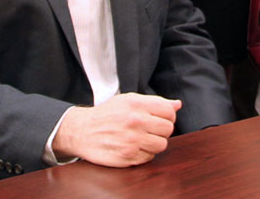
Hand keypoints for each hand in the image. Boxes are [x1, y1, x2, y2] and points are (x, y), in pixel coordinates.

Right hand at [51, 93, 180, 166]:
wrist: (82, 131)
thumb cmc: (107, 114)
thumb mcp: (128, 100)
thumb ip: (154, 102)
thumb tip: (177, 104)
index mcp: (136, 104)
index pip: (169, 112)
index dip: (168, 116)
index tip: (159, 119)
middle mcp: (135, 121)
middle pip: (168, 129)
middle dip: (162, 130)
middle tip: (150, 130)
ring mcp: (132, 140)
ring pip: (161, 145)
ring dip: (155, 143)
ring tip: (143, 139)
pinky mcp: (128, 156)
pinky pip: (149, 157)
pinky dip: (144, 154)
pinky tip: (134, 147)